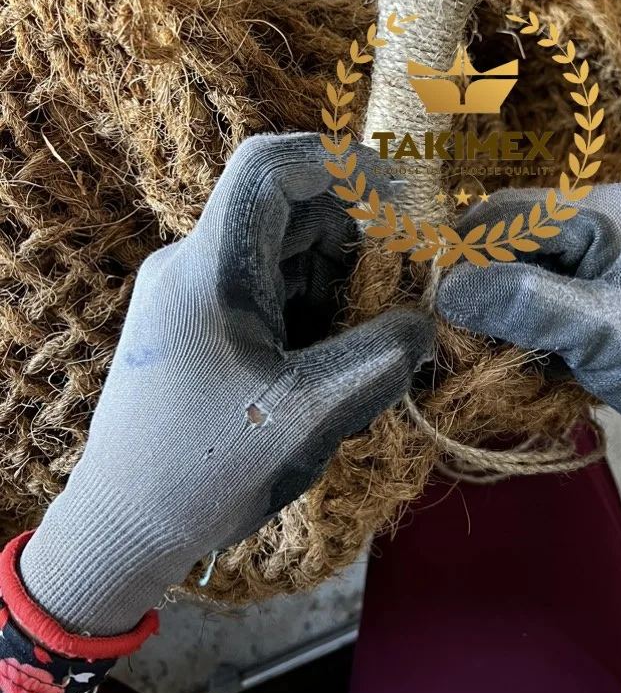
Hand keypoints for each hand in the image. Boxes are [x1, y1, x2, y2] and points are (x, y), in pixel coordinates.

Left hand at [20, 134, 433, 635]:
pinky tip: (331, 356)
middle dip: (353, 235)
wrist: (120, 529)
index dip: (340, 164)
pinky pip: (265, 287)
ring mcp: (191, 293)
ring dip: (335, 275)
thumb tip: (427, 325)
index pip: (269, 168)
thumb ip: (378, 359)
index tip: (397, 202)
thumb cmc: (205, 468)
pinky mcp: (195, 324)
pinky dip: (310, 305)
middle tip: (397, 284)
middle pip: (284, 208)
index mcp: (211, 270)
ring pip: (280, 249)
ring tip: (366, 335)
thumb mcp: (306, 415)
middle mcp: (194, 265)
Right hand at [436, 184, 620, 478]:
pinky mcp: (586, 278)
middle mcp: (597, 213)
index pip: (512, 214)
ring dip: (492, 298)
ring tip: (481, 341)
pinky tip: (510, 343)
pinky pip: (529, 281)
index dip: (470, 254)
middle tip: (457, 328)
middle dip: (479, 277)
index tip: (440, 306)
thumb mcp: (597, 334)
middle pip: (508, 232)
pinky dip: (512, 312)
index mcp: (608, 210)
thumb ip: (524, 304)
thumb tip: (448, 292)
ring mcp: (592, 245)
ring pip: (513, 259)